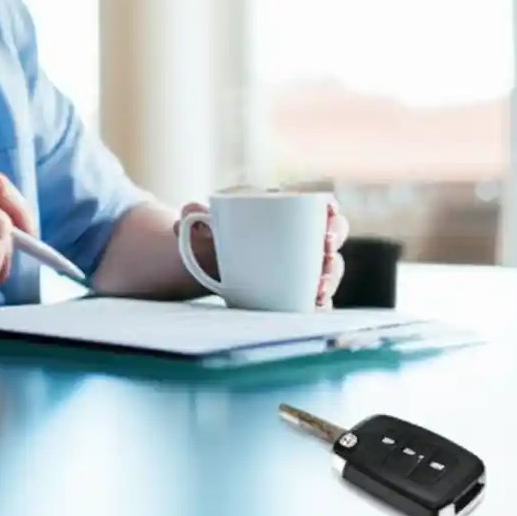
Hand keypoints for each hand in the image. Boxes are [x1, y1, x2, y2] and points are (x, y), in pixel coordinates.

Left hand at [173, 194, 349, 307]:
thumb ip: (193, 217)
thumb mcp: (203, 222)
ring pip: (329, 270)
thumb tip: (182, 218)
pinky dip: (320, 302)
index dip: (332, 214)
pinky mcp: (296, 291)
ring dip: (331, 279)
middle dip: (334, 247)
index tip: (327, 220)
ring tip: (318, 289)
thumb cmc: (215, 232)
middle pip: (332, 240)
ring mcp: (303, 267)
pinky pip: (316, 296)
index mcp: (290, 213)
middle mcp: (303, 240)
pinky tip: (316, 306)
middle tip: (323, 253)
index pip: (323, 209)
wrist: (207, 259)